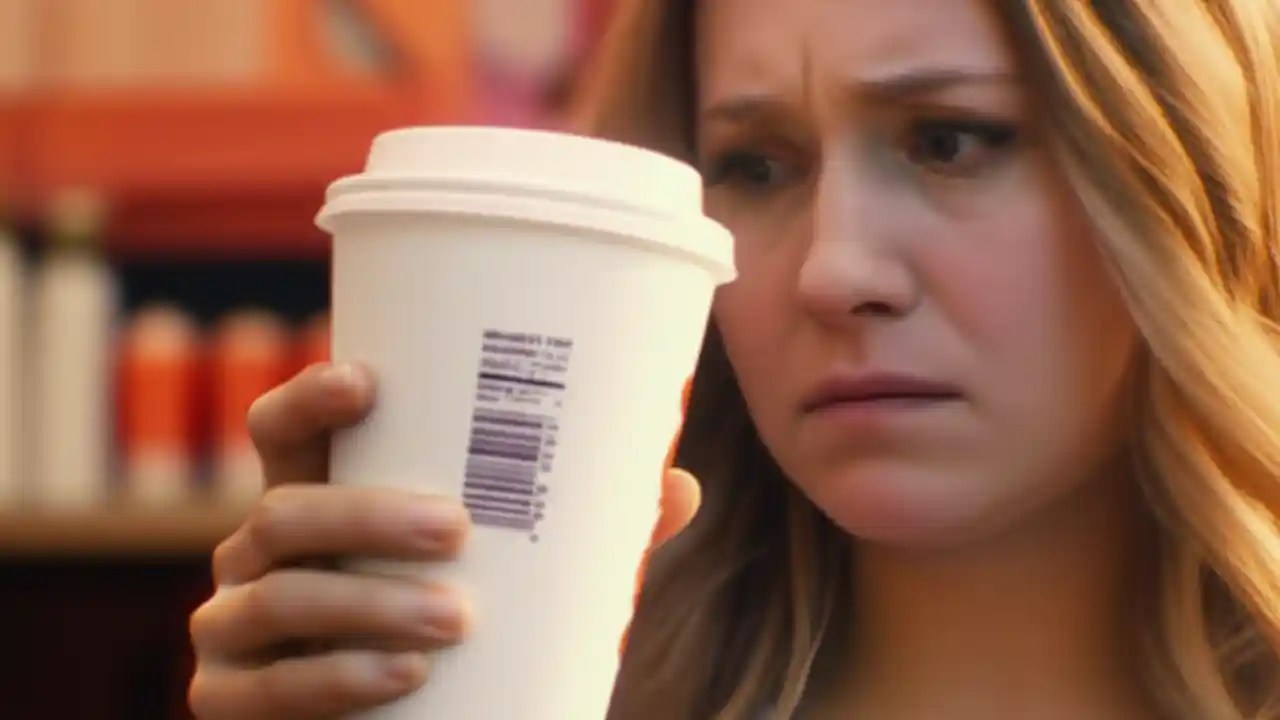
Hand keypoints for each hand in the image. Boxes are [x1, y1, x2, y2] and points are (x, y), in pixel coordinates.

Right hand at [187, 363, 700, 718]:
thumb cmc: (442, 623)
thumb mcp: (495, 574)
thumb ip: (574, 533)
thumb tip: (679, 486)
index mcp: (316, 501)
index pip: (283, 433)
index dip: (310, 398)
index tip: (368, 378)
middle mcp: (259, 554)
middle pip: (284, 511)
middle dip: (368, 515)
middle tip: (457, 528)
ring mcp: (232, 628)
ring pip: (279, 597)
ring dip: (367, 606)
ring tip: (453, 620)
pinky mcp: (229, 700)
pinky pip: (270, 689)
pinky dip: (338, 680)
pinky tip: (401, 679)